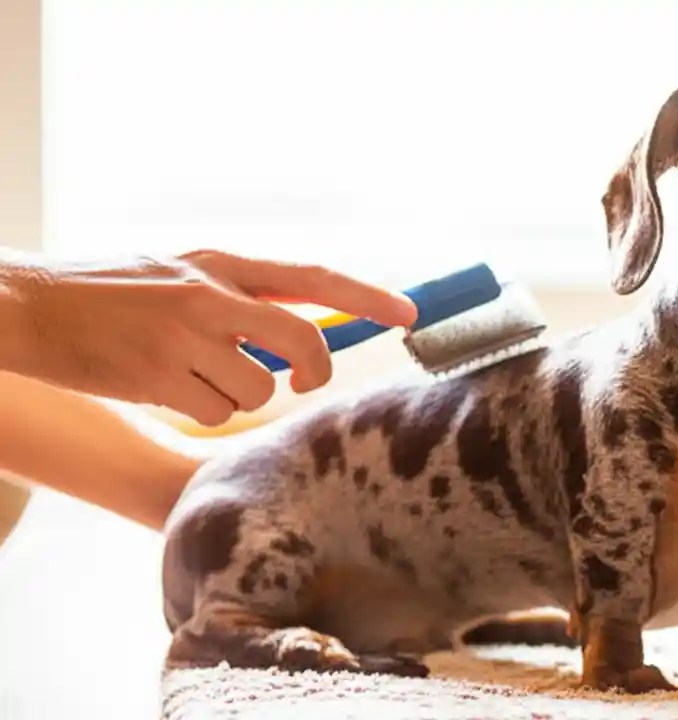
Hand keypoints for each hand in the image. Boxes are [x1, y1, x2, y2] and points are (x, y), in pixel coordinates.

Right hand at [0, 249, 416, 425]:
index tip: (409, 313)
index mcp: (219, 264)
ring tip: (185, 373)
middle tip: (301, 381)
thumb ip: (236, 298)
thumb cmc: (108, 295)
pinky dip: (196, 409)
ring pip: (257, 390)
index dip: (366, 297)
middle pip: (303, 341)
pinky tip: (159, 385)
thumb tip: (300, 335)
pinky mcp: (160, 376)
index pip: (312, 277)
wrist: (28, 307)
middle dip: (314, 370)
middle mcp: (210, 295)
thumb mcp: (176, 275)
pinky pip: (213, 412)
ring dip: (232, 395)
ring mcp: (186, 336)